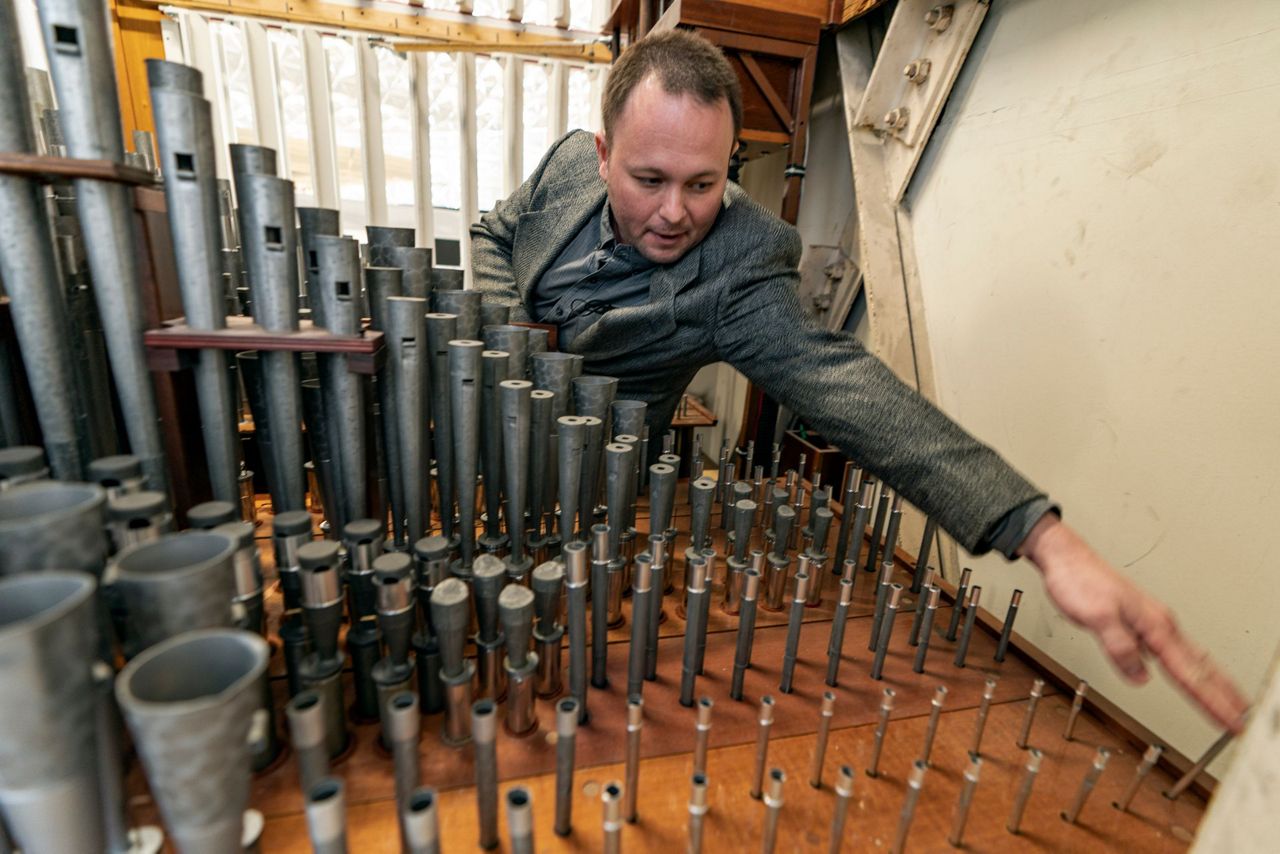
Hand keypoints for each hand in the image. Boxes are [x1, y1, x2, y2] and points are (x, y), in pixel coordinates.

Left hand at [1018, 514, 1248, 731]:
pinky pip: (1177, 653)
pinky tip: (1195, 675)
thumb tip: (1140, 677)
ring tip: (1234, 703)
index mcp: (1155, 625)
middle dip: (1227, 696)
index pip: (1190, 673)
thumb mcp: (1095, 616)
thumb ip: (1120, 646)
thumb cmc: (1079, 581)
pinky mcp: (1143, 624)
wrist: (1067, 559)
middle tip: (1246, 719)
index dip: (1213, 701)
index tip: (1234, 722)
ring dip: (1216, 683)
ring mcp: (1154, 624)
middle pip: (1202, 667)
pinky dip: (1194, 670)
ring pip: (1195, 659)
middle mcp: (1161, 625)